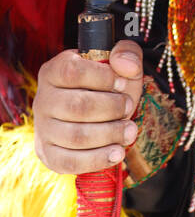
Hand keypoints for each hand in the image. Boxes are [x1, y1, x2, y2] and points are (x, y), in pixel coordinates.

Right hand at [32, 41, 142, 174]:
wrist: (98, 115)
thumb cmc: (107, 87)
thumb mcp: (120, 64)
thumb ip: (127, 53)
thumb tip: (124, 64)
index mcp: (54, 71)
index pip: (72, 72)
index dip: (102, 78)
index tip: (121, 83)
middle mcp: (43, 99)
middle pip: (77, 106)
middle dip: (111, 108)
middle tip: (128, 107)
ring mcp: (43, 129)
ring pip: (76, 136)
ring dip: (110, 134)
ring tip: (129, 131)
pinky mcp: (48, 154)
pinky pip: (69, 162)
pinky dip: (97, 159)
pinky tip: (117, 153)